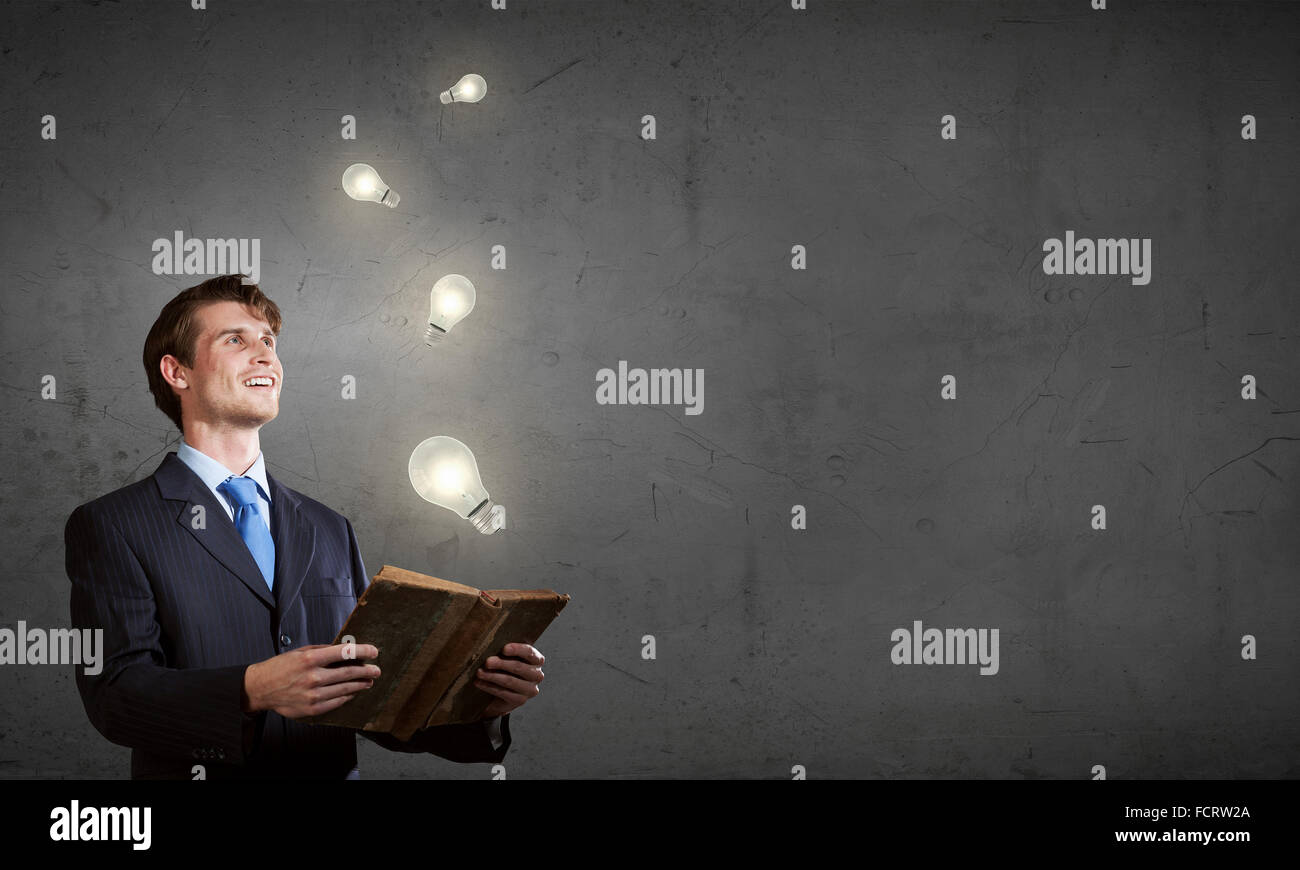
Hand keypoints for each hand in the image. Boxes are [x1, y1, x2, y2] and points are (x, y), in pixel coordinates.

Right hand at [243, 643, 380, 718]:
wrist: (261, 688)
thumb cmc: (281, 667)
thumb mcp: (300, 652)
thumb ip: (323, 650)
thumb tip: (346, 649)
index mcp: (310, 659)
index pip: (344, 653)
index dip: (362, 651)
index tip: (374, 651)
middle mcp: (313, 677)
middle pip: (348, 673)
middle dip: (366, 671)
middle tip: (377, 670)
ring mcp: (313, 695)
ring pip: (345, 689)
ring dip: (360, 684)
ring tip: (368, 681)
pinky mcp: (312, 709)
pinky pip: (336, 702)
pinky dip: (347, 697)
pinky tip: (353, 692)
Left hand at [475, 643, 544, 717]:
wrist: (504, 693)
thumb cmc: (506, 669)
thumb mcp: (508, 658)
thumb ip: (505, 651)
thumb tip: (490, 644)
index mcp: (537, 660)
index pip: (529, 652)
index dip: (517, 650)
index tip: (504, 648)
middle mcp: (537, 675)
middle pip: (518, 667)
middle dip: (501, 663)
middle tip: (487, 662)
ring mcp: (530, 689)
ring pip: (509, 681)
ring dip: (492, 676)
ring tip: (479, 672)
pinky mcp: (520, 700)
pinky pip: (503, 692)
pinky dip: (489, 687)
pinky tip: (479, 683)